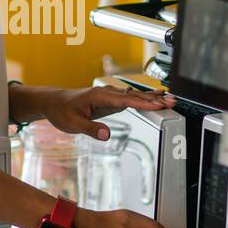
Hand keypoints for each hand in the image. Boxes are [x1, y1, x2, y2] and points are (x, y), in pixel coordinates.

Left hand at [42, 84, 176, 140]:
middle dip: (155, 99)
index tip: (158, 105)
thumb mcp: (73, 123)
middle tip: (172, 102)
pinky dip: (145, 99)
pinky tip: (155, 100)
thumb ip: (90, 129)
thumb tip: (106, 135)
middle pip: (135, 95)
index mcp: (100, 96)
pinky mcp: (112, 100)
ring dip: (153, 98)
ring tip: (170, 99)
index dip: (143, 103)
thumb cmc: (62, 111)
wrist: (55, 102)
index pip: (126, 99)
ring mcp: (111, 95)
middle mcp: (108, 93)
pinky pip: (131, 98)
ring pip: (136, 95)